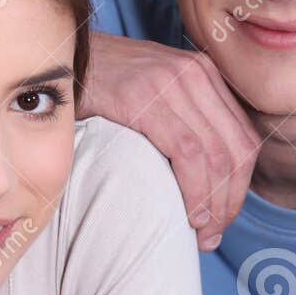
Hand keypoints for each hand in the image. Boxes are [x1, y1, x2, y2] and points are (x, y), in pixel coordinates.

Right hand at [79, 33, 259, 248]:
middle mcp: (195, 73)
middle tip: (213, 236)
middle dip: (230, 201)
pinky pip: (187, 153)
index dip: (240, 187)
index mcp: (203, 73)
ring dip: (214, 204)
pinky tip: (188, 216)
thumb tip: (204, 176)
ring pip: (217, 155)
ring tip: (202, 234)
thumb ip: (181, 118)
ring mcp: (171, 82)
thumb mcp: (151, 93)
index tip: (221, 219)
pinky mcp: (145, 98)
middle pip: (237, 150)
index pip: (244, 138)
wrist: (52, 58)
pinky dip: (195, 191)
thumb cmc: (97, 86)